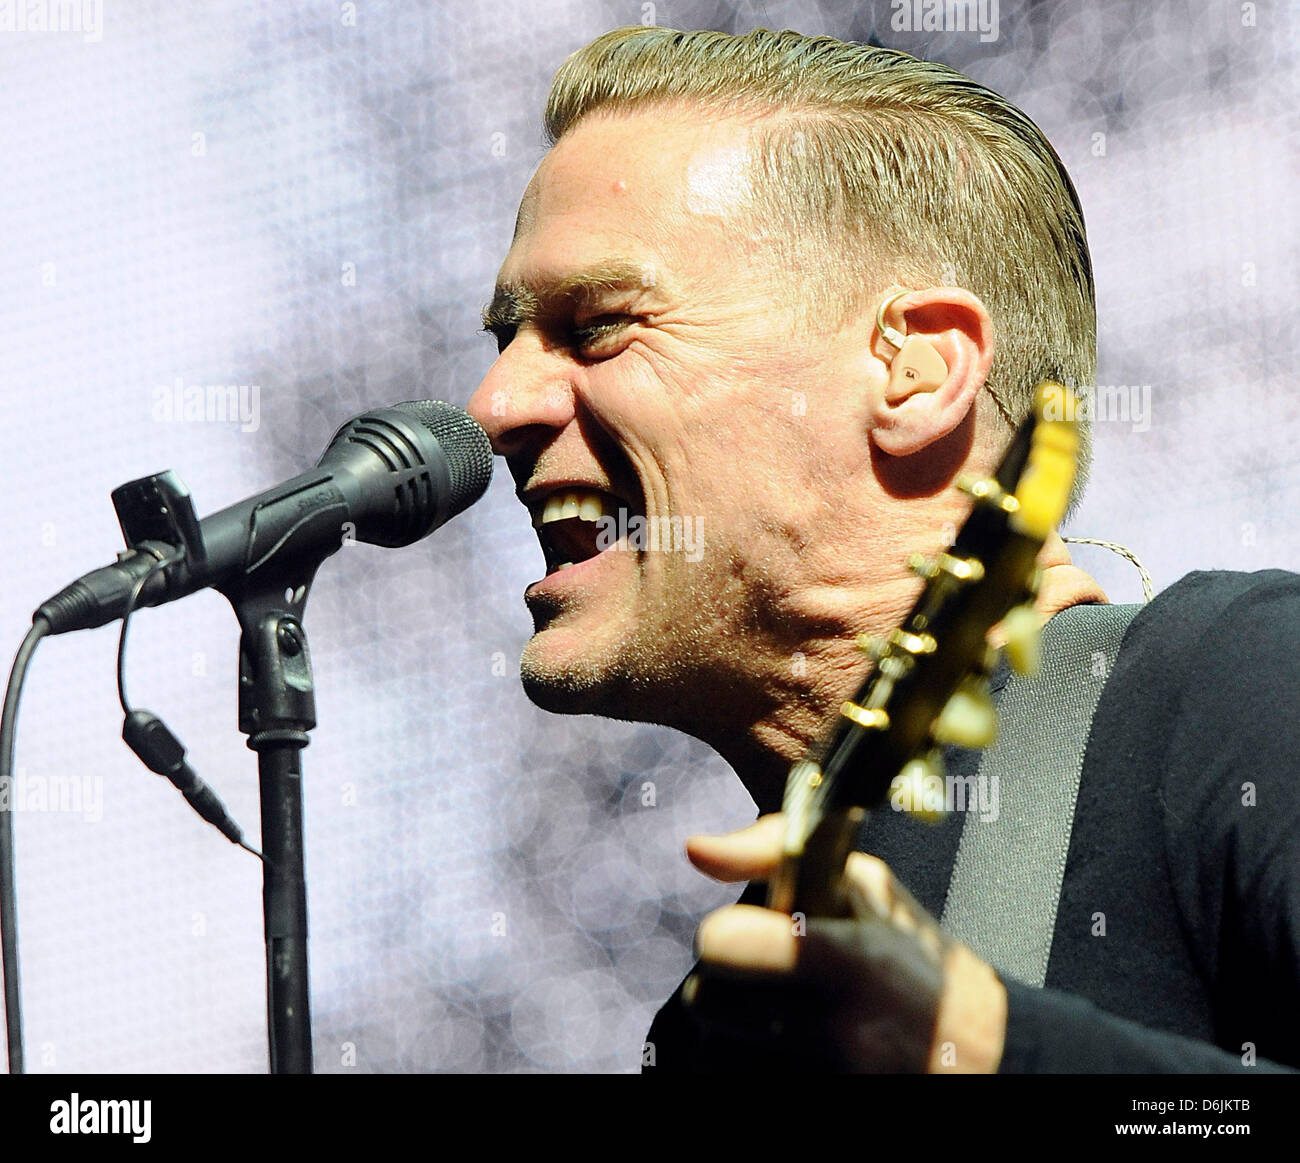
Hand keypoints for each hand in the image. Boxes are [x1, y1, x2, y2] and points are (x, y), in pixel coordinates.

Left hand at [685, 814, 1007, 1072]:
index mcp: (848, 959)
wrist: (984, 1060)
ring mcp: (827, 1079)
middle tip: (766, 982)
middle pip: (705, 1003)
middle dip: (724, 988)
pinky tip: (791, 1056)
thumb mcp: (866, 888)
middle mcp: (834, 1031)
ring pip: (714, 1052)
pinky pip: (736, 1083)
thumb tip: (696, 849)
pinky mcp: (822, 1109)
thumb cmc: (912, 961)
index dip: (725, 938)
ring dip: (736, 1036)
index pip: (723, 944)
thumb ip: (775, 851)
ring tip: (786, 1022)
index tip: (749, 935)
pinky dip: (753, 1066)